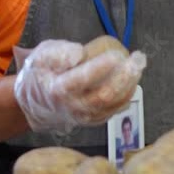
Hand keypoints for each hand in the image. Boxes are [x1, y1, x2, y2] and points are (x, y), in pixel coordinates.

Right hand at [13, 39, 146, 131]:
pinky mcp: (92, 120)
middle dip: (124, 77)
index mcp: (57, 89)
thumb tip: (79, 53)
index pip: (82, 79)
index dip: (101, 67)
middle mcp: (72, 106)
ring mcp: (84, 116)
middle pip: (103, 95)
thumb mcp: (41, 55)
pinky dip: (126, 96)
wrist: (35, 102)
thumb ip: (58, 52)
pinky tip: (133, 81)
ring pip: (112, 104)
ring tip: (138, 66)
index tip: (117, 54)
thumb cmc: (41, 72)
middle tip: (137, 58)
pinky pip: (113, 110)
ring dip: (129, 85)